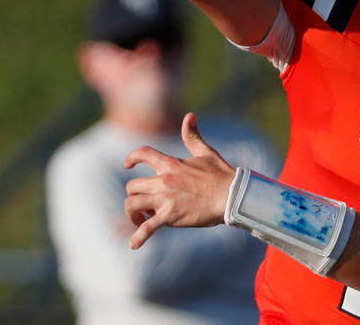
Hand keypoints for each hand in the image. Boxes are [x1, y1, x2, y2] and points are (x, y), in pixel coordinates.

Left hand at [124, 112, 235, 249]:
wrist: (231, 196)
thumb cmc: (220, 174)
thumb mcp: (205, 152)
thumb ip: (193, 135)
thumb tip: (190, 115)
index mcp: (171, 164)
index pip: (143, 153)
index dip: (132, 158)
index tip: (128, 164)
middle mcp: (164, 180)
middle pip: (133, 185)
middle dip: (134, 194)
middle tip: (142, 203)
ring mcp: (166, 199)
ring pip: (133, 203)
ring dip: (133, 213)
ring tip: (140, 219)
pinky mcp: (171, 216)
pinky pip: (147, 228)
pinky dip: (138, 237)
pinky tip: (134, 245)